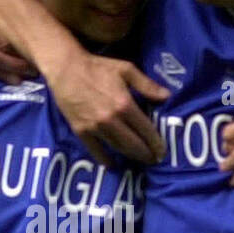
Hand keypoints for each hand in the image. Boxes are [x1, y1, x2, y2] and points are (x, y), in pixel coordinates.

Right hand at [46, 51, 167, 165]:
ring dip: (131, 157)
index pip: (146, 130)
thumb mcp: (126, 70)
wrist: (66, 69)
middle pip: (134, 144)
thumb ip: (147, 85)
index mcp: (124, 104)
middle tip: (154, 160)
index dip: (156, 143)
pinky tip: (112, 165)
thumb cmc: (98, 67)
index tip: (162, 152)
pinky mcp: (81, 131)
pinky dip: (105, 159)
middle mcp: (111, 119)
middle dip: (146, 154)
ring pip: (117, 148)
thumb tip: (167, 96)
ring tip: (140, 160)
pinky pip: (95, 150)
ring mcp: (95, 127)